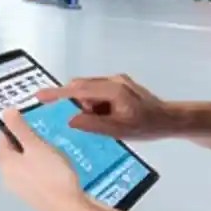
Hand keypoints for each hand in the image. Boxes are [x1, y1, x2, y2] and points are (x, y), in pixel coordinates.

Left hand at [0, 109, 90, 210]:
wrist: (71, 209)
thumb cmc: (51, 174)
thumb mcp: (36, 145)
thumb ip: (20, 128)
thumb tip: (5, 112)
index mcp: (4, 163)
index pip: (4, 138)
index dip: (18, 128)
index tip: (34, 125)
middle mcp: (8, 178)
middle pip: (16, 152)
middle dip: (32, 143)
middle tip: (48, 141)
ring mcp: (22, 190)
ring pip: (28, 164)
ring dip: (40, 156)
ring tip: (57, 155)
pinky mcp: (36, 198)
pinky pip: (38, 177)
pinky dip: (47, 170)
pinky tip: (61, 170)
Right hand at [36, 74, 176, 139]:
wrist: (170, 119)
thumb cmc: (146, 127)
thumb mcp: (120, 131)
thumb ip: (94, 124)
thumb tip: (70, 119)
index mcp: (113, 90)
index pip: (79, 89)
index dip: (57, 93)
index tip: (39, 96)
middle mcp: (113, 80)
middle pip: (82, 87)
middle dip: (77, 104)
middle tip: (84, 121)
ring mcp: (116, 80)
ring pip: (89, 89)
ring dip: (88, 105)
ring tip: (102, 121)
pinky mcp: (119, 84)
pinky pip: (97, 91)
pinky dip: (95, 103)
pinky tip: (106, 116)